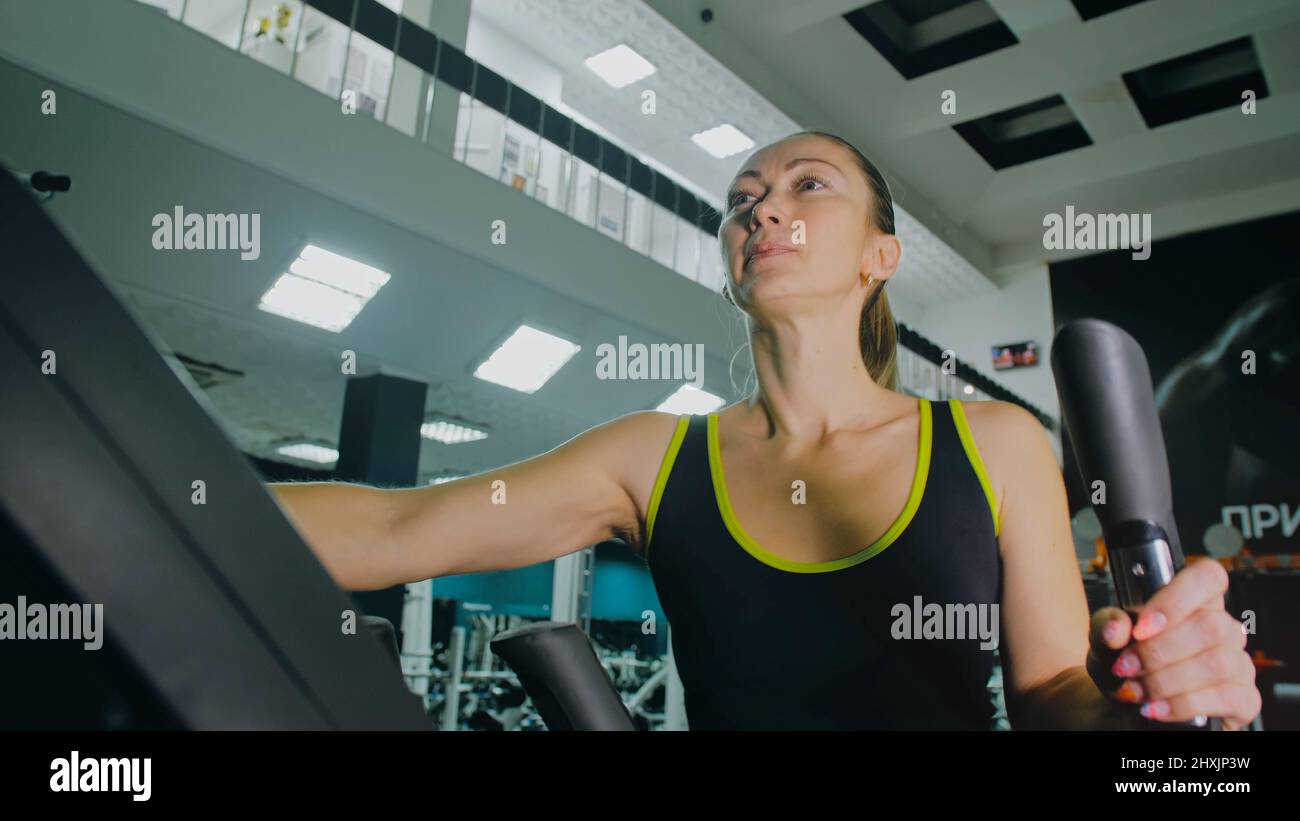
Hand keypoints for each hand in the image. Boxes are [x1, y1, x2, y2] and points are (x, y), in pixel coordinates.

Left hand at [1086, 559, 1260, 729]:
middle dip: (1158, 651)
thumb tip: (1118, 628)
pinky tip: (1155, 708)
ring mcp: (1238, 663)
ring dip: (1166, 680)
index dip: (1177, 599)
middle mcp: (1222, 628)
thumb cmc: (1123, 666)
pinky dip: (1182, 705)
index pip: (1208, 576)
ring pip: (1217, 663)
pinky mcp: (1245, 699)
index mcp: (1192, 602)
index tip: (1142, 627)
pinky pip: (1226, 698)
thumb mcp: (1104, 643)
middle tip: (1126, 666)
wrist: (1123, 709)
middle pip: (1209, 625)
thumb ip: (1107, 627)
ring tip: (1136, 689)